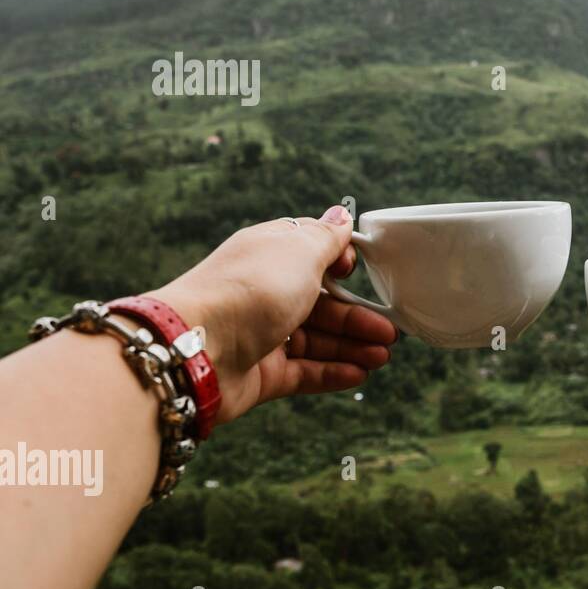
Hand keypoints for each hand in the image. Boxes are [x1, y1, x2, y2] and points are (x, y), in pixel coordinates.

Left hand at [148, 206, 398, 424]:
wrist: (195, 350)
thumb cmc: (249, 291)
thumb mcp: (299, 252)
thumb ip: (326, 237)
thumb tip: (341, 214)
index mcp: (270, 255)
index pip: (312, 254)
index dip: (340, 263)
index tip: (357, 272)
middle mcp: (265, 292)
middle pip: (322, 303)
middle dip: (358, 316)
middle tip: (390, 332)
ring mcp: (262, 334)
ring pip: (317, 340)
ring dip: (352, 346)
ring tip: (382, 357)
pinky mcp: (261, 373)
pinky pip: (305, 372)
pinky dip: (333, 372)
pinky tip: (360, 374)